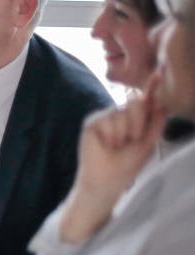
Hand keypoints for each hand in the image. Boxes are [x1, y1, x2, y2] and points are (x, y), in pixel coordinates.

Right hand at [60, 75, 166, 242]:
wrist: (107, 181)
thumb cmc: (126, 165)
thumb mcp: (148, 143)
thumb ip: (156, 122)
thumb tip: (163, 101)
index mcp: (135, 119)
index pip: (144, 100)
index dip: (151, 86)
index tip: (159, 72)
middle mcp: (119, 114)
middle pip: (135, 103)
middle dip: (138, 124)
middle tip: (130, 141)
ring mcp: (104, 117)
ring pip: (121, 113)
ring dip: (123, 134)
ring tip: (116, 146)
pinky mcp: (92, 123)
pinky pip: (107, 120)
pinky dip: (111, 136)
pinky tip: (106, 145)